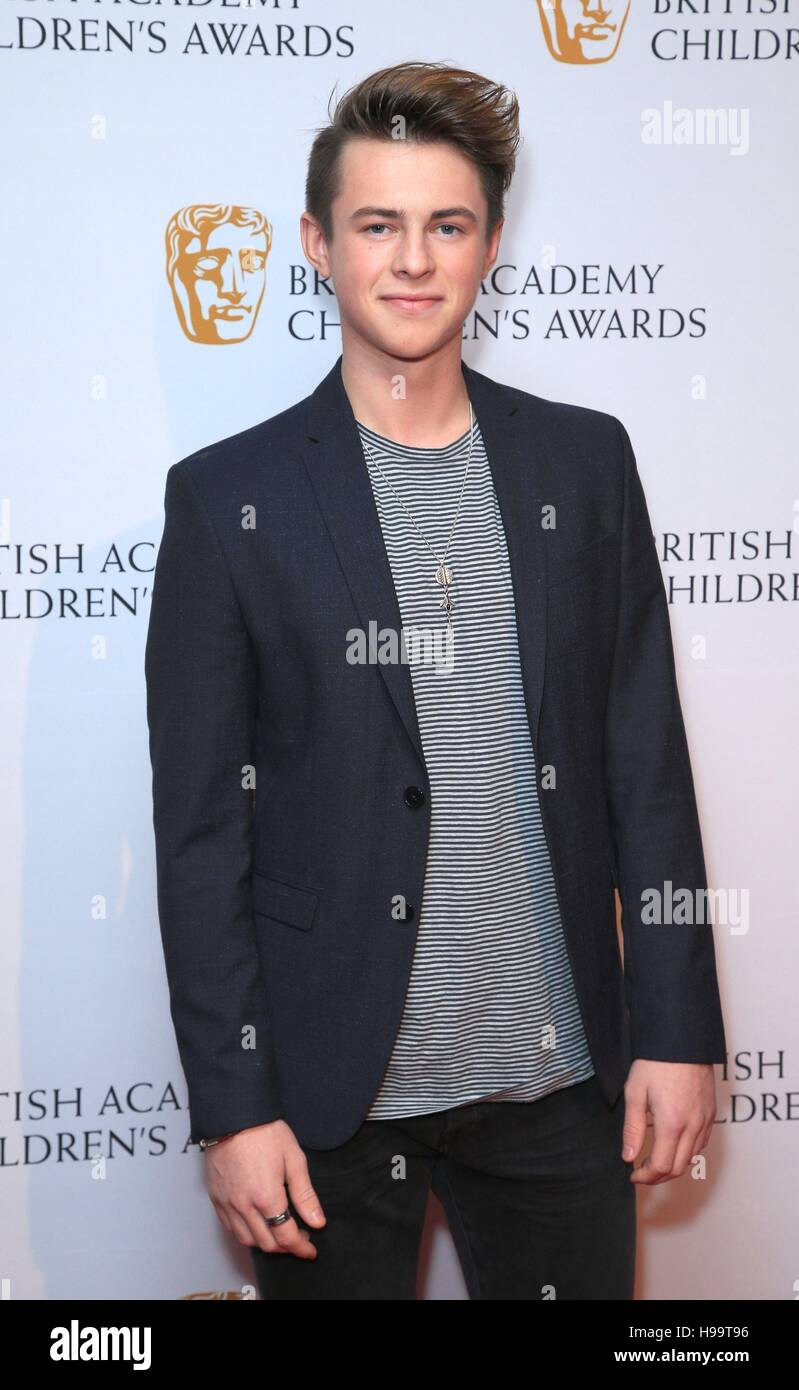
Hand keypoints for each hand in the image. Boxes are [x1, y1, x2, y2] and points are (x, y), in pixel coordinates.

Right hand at [203, 1119, 326, 1257]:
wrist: (232, 1116)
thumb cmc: (264, 1132)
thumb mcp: (294, 1159)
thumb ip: (305, 1194)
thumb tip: (317, 1221)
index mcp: (267, 1197)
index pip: (286, 1237)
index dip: (301, 1248)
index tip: (310, 1250)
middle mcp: (244, 1206)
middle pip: (267, 1244)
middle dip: (286, 1247)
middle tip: (299, 1239)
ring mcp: (227, 1204)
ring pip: (247, 1240)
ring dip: (266, 1243)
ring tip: (279, 1232)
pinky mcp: (216, 1199)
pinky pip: (230, 1228)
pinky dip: (246, 1233)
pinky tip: (257, 1224)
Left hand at [622, 1060, 717, 1185]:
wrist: (682, 1040)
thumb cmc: (655, 1063)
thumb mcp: (635, 1093)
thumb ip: (632, 1129)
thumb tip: (628, 1157)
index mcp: (671, 1124)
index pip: (661, 1166)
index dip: (645, 1177)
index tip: (633, 1175)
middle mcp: (692, 1126)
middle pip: (678, 1168)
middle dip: (658, 1177)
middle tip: (641, 1173)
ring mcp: (705, 1120)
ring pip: (692, 1158)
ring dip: (673, 1166)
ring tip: (654, 1161)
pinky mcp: (711, 1113)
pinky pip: (702, 1143)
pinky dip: (687, 1153)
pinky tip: (673, 1146)